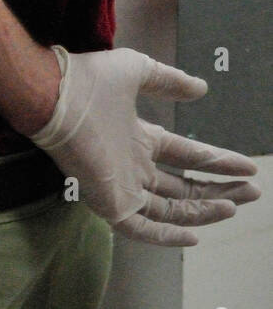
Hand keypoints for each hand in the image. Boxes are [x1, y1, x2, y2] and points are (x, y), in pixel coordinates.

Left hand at [29, 45, 260, 246]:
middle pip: (182, 186)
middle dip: (217, 191)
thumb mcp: (138, 72)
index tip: (249, 166)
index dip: (218, 162)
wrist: (56, 96)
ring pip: (168, 208)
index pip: (185, 156)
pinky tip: (194, 235)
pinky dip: (166, 236)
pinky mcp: (109, 202)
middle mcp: (131, 166)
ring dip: (203, 211)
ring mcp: (121, 186)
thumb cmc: (89, 81)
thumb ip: (169, 81)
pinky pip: (140, 228)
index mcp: (138, 138)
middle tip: (252, 192)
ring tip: (235, 207)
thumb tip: (201, 88)